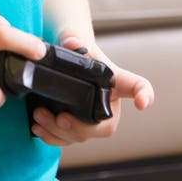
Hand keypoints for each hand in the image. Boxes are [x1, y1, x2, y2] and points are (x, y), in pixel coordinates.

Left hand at [30, 34, 154, 145]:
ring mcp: (92, 120)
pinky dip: (52, 137)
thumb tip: (71, 42)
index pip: (138, 86)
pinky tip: (37, 128)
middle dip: (82, 127)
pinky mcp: (75, 128)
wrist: (66, 62)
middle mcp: (109, 105)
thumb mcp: (77, 43)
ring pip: (82, 137)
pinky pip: (67, 140)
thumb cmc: (78, 53)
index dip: (144, 95)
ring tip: (39, 117)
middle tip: (61, 118)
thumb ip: (74, 40)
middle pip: (104, 127)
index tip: (141, 102)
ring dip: (59, 132)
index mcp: (116, 81)